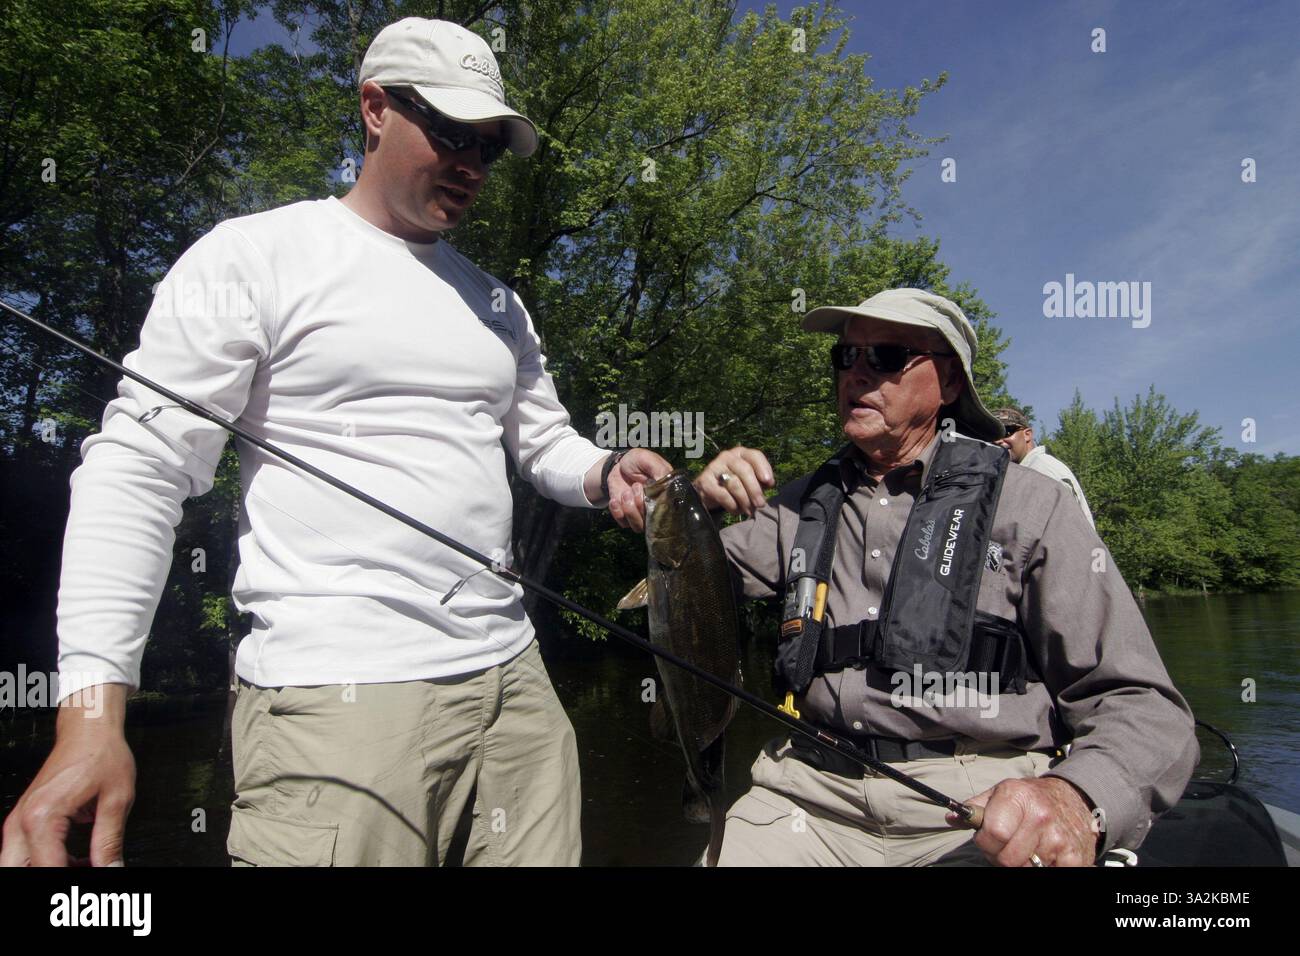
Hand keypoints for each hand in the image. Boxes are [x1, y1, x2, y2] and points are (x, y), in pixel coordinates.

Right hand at [1, 684, 134, 866]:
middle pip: (19, 871)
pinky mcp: (25, 819)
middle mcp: (23, 821)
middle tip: (82, 873)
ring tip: (83, 866)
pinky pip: (25, 853)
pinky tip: (76, 860)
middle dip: (50, 878)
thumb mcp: (116, 801)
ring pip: (17, 865)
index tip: (93, 880)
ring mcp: (19, 821)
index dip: (72, 882)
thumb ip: (110, 841)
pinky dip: (47, 862)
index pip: (48, 870)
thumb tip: (111, 869)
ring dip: (49, 871)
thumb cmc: (101, 755)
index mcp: (43, 818)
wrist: (89, 730)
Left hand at [605, 448, 672, 532]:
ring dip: (629, 510)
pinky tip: (615, 499)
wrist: (618, 465)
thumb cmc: (636, 461)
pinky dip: (617, 511)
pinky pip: (624, 523)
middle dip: (641, 506)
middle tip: (635, 486)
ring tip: (625, 493)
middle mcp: (656, 507)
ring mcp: (641, 514)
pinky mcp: (627, 516)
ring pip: (638, 526)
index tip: (648, 491)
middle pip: (653, 522)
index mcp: (666, 494)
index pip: (669, 510)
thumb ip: (659, 470)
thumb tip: (667, 487)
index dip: (659, 505)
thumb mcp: (648, 459)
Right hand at [693, 446, 774, 516]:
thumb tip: (769, 483)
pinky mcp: (704, 481)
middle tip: (761, 504)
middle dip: (755, 490)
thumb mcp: (750, 481)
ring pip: (734, 484)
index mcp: (741, 453)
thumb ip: (761, 480)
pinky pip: (722, 494)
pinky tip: (735, 510)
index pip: (755, 456)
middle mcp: (727, 456)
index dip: (764, 468)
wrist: (709, 493)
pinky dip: (732, 505)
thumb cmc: (736, 486)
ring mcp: (714, 467)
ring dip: (745, 500)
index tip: (770, 483)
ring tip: (749, 511)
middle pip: (745, 470)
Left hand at [947, 775, 1097, 866]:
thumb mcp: (1001, 792)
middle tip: (1007, 846)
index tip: (988, 838)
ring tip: (1026, 847)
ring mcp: (1058, 839)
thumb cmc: (1030, 798)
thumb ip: (975, 807)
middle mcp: (1040, 816)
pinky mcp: (1075, 857)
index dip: (985, 842)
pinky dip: (1042, 868)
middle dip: (1000, 857)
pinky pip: (1049, 875)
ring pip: (1026, 870)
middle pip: (1007, 859)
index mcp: (1017, 797)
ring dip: (1022, 863)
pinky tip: (1044, 854)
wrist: (1074, 798)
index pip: (993, 833)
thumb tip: (951, 818)